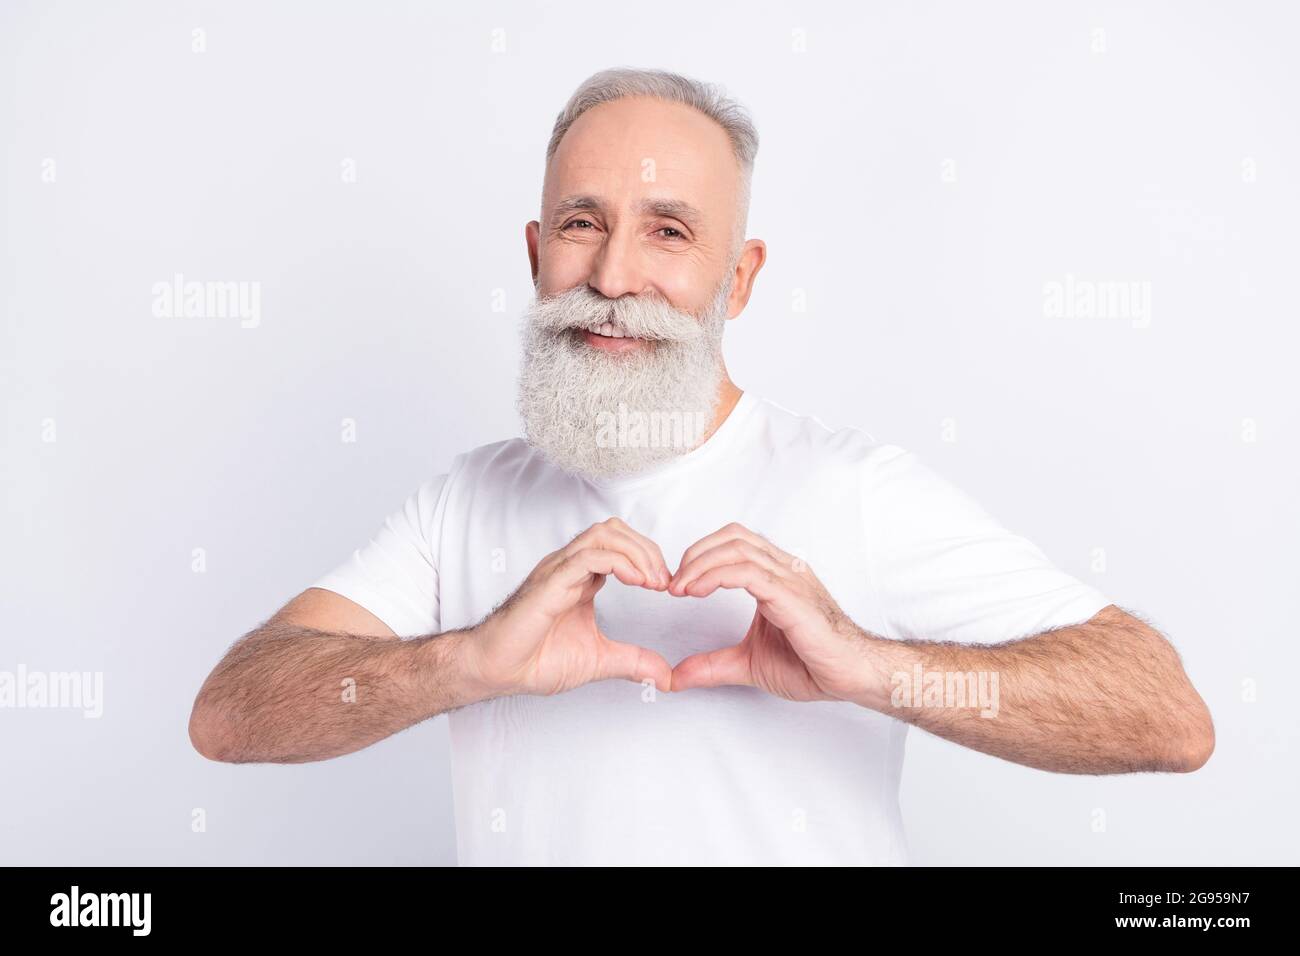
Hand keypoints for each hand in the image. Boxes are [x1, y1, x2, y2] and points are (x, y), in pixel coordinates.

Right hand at [464, 518, 673, 696]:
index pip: (620, 545)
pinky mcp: (550, 583)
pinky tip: (636, 582)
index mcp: (580, 578)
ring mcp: (559, 571)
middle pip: (615, 530)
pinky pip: (587, 556)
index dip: (648, 558)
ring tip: (653, 580)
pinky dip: (619, 562)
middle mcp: (569, 567)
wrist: (498, 670)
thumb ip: (633, 662)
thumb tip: (666, 676)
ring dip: (636, 552)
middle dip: (647, 549)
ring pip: (603, 534)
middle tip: (664, 581)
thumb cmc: (534, 659)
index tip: (666, 586)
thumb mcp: (599, 660)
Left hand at [668, 523, 872, 702]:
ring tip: (680, 588)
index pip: (734, 542)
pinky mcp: (790, 596)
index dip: (701, 555)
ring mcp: (790, 579)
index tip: (679, 584)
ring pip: (737, 548)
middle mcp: (784, 569)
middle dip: (696, 554)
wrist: (850, 676)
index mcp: (777, 576)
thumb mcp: (748, 663)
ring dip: (700, 564)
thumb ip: (713, 665)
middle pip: (733, 537)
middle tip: (674, 584)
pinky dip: (715, 576)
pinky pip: (748, 573)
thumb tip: (676, 675)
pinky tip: (698, 591)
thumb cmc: (813, 664)